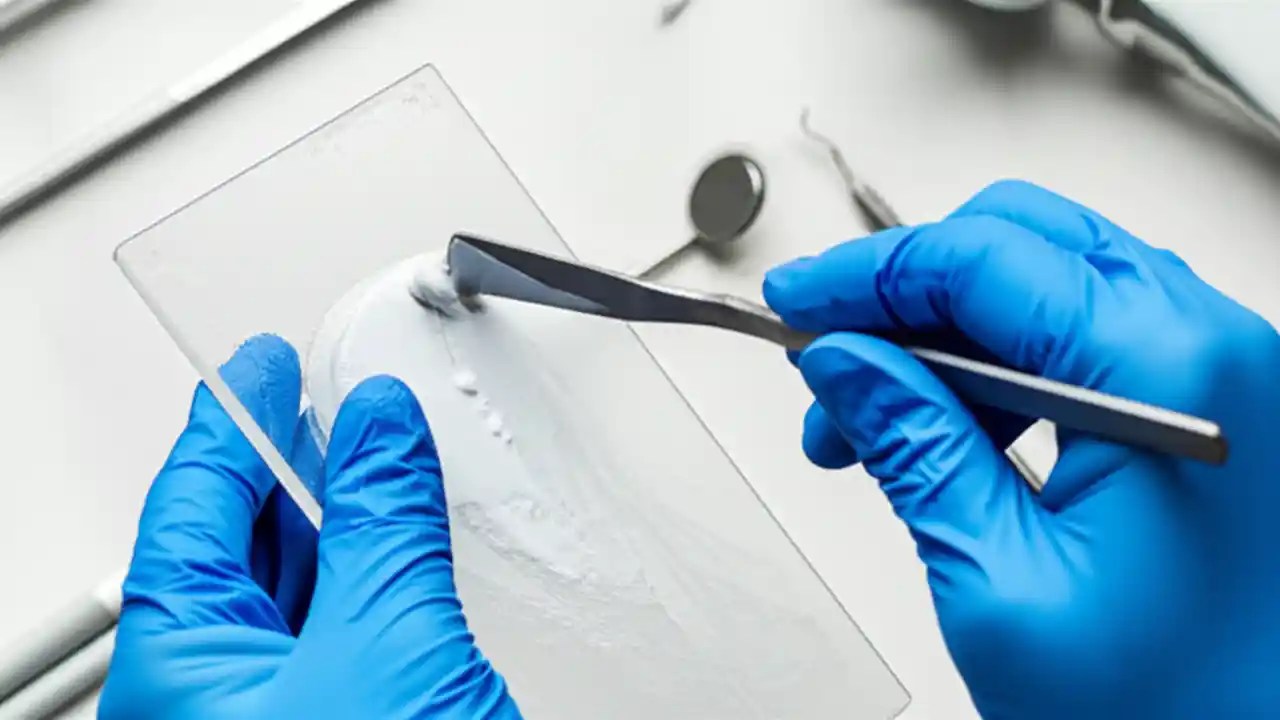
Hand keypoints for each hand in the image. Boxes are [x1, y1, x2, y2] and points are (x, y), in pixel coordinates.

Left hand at [99, 335, 520, 718]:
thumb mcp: (390, 640)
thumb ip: (386, 527)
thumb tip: (381, 428)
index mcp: (179, 669)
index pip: (189, 508)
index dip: (231, 423)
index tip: (261, 365)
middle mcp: (209, 693)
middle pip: (228, 547)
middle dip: (279, 465)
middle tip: (311, 397)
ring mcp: (267, 712)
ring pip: (282, 594)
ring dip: (327, 521)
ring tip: (362, 456)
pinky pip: (326, 632)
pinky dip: (358, 577)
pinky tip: (390, 544)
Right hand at [764, 181, 1279, 717]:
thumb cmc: (1183, 712)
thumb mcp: (1002, 585)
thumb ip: (914, 449)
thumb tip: (843, 362)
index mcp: (1171, 374)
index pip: (982, 259)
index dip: (866, 273)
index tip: (795, 302)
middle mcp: (1216, 352)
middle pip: (1021, 245)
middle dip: (903, 295)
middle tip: (827, 359)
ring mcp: (1222, 378)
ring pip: (1047, 287)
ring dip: (945, 339)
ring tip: (871, 424)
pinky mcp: (1209, 412)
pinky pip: (1085, 343)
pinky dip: (1001, 369)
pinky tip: (944, 429)